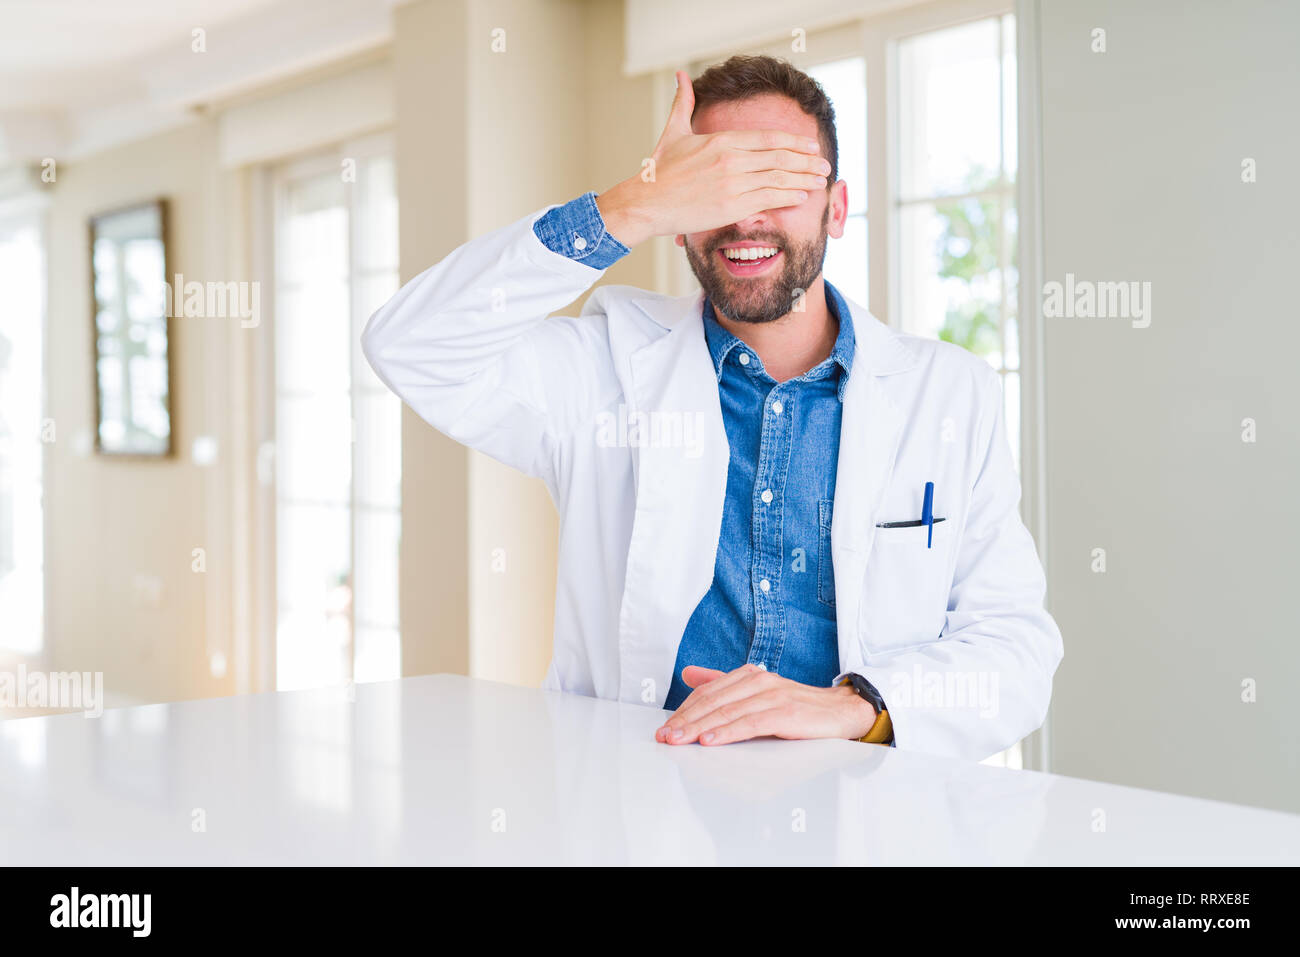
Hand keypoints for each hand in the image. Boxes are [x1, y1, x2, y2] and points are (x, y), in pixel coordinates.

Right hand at [596, 70, 829, 246]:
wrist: (647, 203)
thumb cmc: (660, 172)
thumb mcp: (673, 132)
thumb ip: (683, 103)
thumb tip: (681, 76)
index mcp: (721, 140)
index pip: (768, 138)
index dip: (794, 142)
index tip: (811, 145)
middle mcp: (730, 160)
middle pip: (779, 157)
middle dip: (806, 161)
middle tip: (824, 164)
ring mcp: (732, 184)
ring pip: (777, 179)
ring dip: (802, 180)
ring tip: (818, 181)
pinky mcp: (730, 206)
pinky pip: (767, 200)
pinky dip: (787, 197)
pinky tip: (800, 196)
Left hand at [654, 664, 877, 745]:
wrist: (841, 712)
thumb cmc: (799, 707)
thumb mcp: (757, 692)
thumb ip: (722, 683)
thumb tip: (688, 675)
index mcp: (749, 676)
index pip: (707, 692)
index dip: (684, 710)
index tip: (665, 728)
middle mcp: (758, 681)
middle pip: (713, 701)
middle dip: (685, 720)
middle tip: (665, 737)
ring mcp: (772, 695)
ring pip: (727, 712)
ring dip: (699, 728)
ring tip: (679, 740)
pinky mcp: (785, 713)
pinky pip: (750, 723)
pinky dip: (727, 732)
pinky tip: (710, 740)